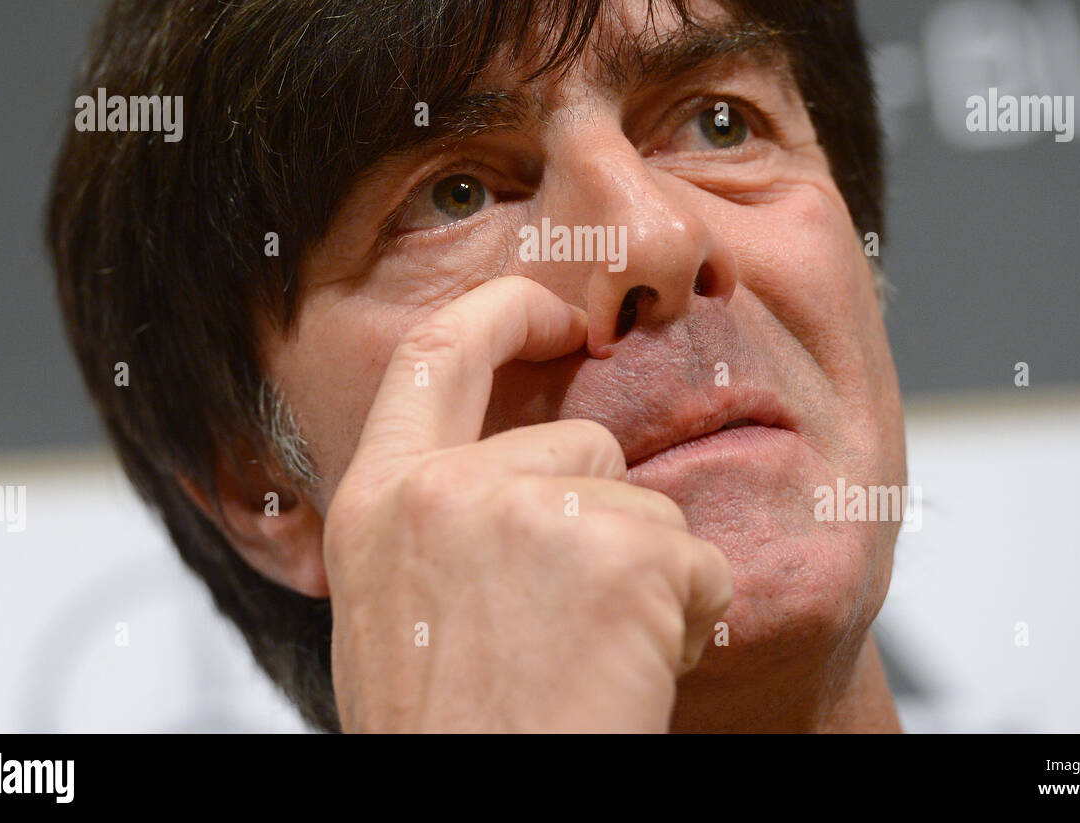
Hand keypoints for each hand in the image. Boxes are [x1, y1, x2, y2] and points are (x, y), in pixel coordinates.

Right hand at [323, 275, 732, 731]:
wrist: (479, 816)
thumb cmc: (451, 733)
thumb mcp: (396, 607)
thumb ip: (437, 519)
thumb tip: (506, 468)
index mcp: (379, 500)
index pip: (434, 350)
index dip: (501, 310)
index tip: (551, 308)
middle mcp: (447, 490)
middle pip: (578, 442)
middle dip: (602, 520)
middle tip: (566, 626)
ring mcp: (532, 514)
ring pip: (646, 504)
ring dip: (644, 578)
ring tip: (589, 664)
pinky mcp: (621, 555)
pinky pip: (699, 560)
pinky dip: (690, 618)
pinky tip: (630, 678)